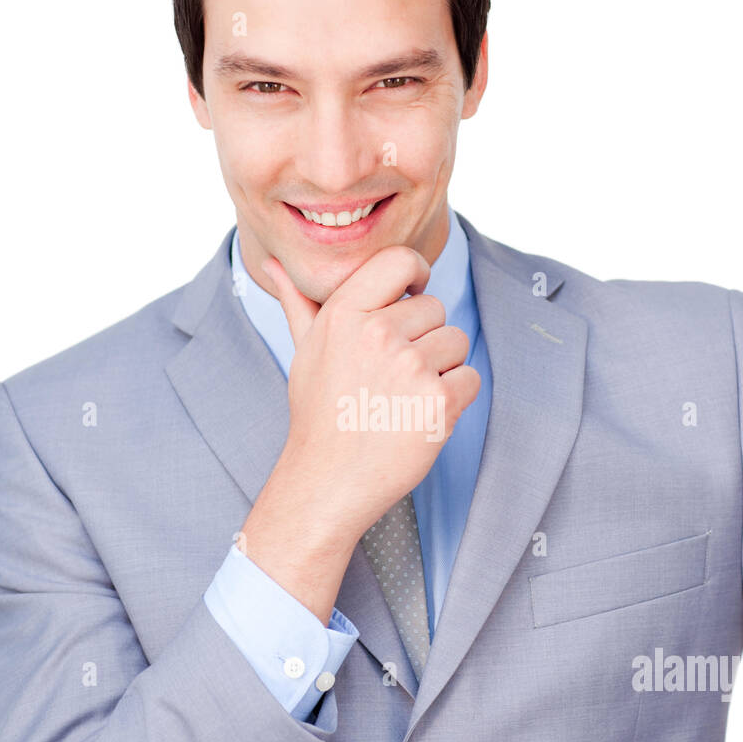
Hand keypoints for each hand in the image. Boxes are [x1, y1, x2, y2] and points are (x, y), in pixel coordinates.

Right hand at [264, 244, 480, 541]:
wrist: (328, 480)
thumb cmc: (318, 415)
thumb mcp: (304, 351)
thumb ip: (298, 303)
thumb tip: (272, 263)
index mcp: (344, 313)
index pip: (401, 261)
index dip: (415, 276)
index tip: (412, 297)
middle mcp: (377, 334)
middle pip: (435, 307)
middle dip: (423, 337)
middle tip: (392, 376)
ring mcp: (410, 367)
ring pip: (456, 341)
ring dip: (441, 368)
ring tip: (404, 396)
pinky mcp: (439, 401)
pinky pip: (469, 377)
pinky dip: (455, 398)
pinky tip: (420, 415)